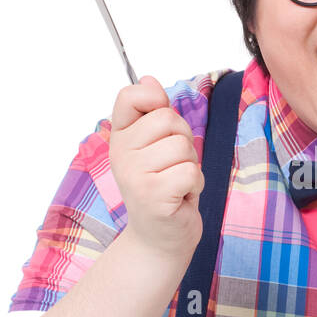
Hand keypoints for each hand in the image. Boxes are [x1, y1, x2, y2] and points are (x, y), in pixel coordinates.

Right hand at [109, 75, 204, 260]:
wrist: (160, 237)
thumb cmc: (163, 188)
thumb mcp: (155, 147)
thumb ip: (153, 114)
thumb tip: (148, 79)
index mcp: (120, 137)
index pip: (129, 95)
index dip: (153, 98)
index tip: (160, 119)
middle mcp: (121, 154)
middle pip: (168, 119)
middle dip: (183, 140)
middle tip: (174, 165)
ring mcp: (134, 175)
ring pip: (183, 146)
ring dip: (191, 166)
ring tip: (177, 183)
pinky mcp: (153, 195)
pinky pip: (191, 171)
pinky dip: (196, 185)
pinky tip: (181, 197)